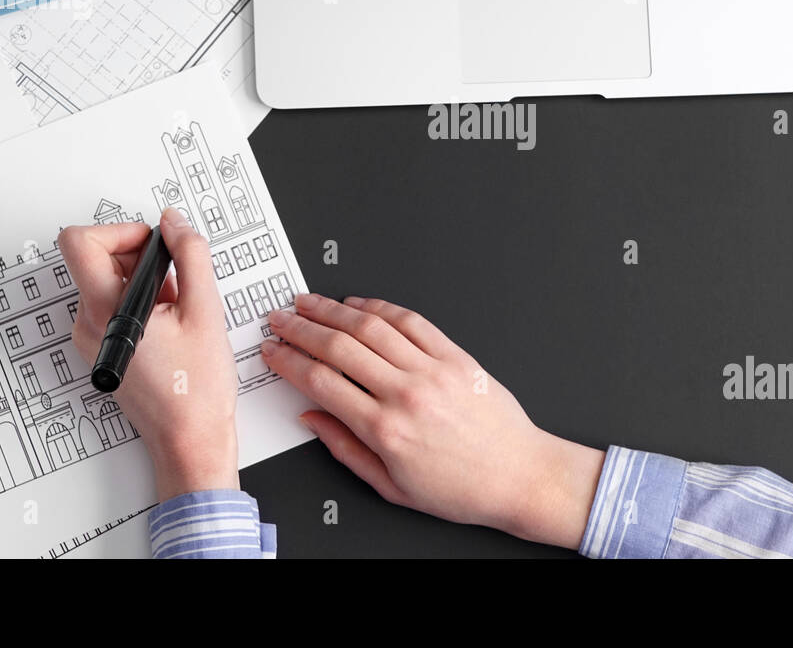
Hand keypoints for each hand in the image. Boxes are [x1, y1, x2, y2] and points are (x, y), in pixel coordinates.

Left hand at [60, 207, 239, 500]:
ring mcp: (92, 338)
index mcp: (106, 311)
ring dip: (146, 282)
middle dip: (141, 258)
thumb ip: (191, 255)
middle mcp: (88, 324)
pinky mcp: (102, 348)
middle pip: (97, 259)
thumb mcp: (205, 310)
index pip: (79, 242)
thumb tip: (175, 224)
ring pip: (108, 282)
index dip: (119, 231)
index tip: (151, 243)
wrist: (190, 438)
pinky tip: (171, 326)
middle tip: (176, 282)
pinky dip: (144, 303)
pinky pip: (114, 306)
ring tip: (177, 311)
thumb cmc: (196, 389)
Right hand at [262, 295, 604, 548]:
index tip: (272, 352)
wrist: (519, 475)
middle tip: (280, 319)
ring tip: (309, 303)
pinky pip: (411, 321)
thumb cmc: (462, 488)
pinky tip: (359, 304)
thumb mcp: (391, 486)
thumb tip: (311, 417)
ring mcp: (433, 370)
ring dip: (332, 310)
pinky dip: (380, 307)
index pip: (320, 382)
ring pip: (371, 327)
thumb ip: (344, 448)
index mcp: (386, 430)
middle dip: (301, 329)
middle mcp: (407, 394)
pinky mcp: (456, 356)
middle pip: (338, 347)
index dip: (288, 362)